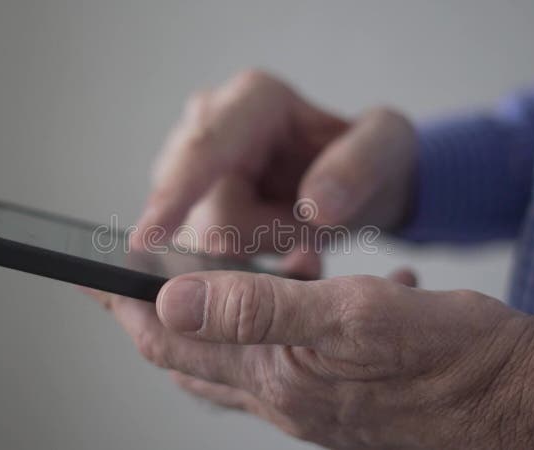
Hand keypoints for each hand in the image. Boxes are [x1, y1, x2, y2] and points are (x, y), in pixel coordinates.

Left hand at [87, 271, 533, 448]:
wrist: (525, 400)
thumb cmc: (451, 356)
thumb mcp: (352, 317)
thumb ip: (257, 310)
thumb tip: (173, 300)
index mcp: (278, 375)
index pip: (171, 342)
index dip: (122, 308)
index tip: (87, 277)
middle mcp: (288, 398)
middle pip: (194, 361)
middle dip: (152, 321)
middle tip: (126, 286)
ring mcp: (317, 403)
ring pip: (239, 362)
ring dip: (213, 324)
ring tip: (202, 287)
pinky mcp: (347, 397)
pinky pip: (294, 360)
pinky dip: (282, 325)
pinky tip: (308, 294)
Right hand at [132, 69, 416, 270]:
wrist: (361, 182)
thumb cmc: (370, 157)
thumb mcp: (386, 150)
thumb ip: (358, 168)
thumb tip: (316, 205)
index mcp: (253, 101)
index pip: (204, 150)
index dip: (175, 195)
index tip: (146, 238)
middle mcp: (209, 126)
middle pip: (200, 209)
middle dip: (257, 238)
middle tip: (311, 236)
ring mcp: (194, 169)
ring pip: (201, 239)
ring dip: (257, 252)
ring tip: (301, 236)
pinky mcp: (192, 207)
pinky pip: (206, 253)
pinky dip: (248, 263)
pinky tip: (280, 247)